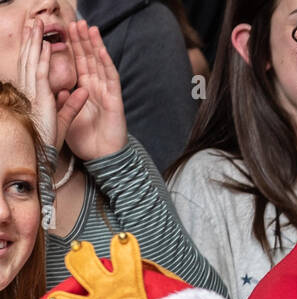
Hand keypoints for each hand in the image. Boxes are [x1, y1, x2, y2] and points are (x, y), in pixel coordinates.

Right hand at [17, 17, 86, 154]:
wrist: (43, 155)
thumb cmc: (49, 140)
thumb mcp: (63, 119)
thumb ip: (71, 104)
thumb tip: (79, 91)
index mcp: (34, 95)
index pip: (34, 69)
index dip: (36, 52)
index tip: (38, 38)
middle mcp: (29, 91)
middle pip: (30, 61)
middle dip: (32, 41)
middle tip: (33, 23)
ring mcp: (31, 93)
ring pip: (32, 62)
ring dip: (35, 42)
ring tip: (36, 24)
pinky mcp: (38, 97)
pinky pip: (41, 74)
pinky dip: (42, 58)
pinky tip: (44, 45)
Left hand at [62, 21, 126, 161]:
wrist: (102, 158)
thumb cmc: (87, 140)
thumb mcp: (70, 117)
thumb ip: (65, 102)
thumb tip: (60, 89)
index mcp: (86, 92)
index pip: (80, 65)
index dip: (74, 48)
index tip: (67, 32)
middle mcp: (97, 90)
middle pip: (90, 60)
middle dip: (84, 41)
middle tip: (77, 22)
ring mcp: (107, 94)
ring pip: (101, 65)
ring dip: (95, 46)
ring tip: (89, 28)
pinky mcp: (115, 101)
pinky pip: (111, 79)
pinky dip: (106, 64)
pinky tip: (101, 51)